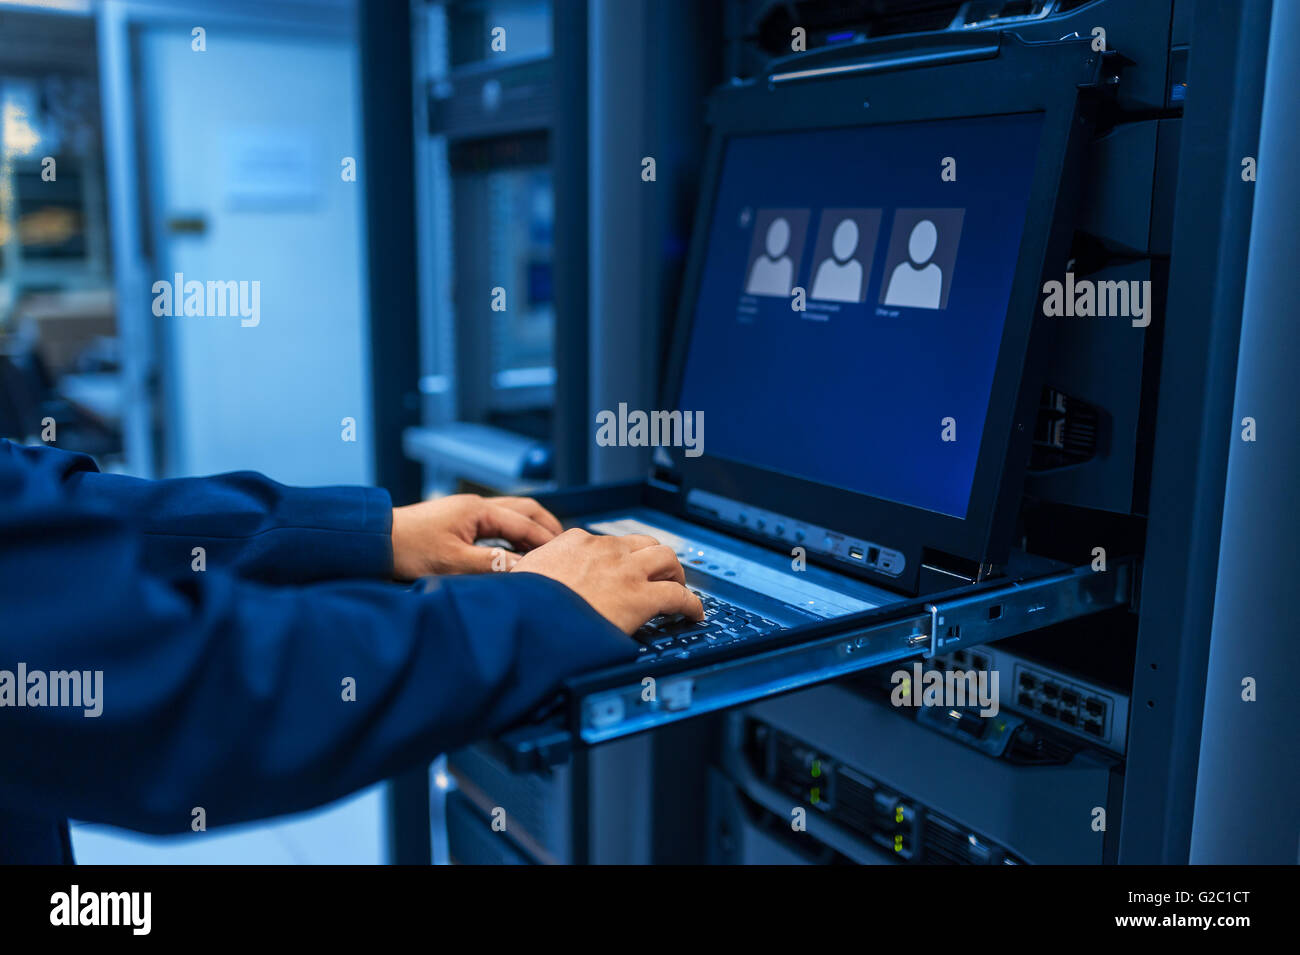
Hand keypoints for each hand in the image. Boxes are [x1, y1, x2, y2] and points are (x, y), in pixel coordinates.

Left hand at [390, 494, 562, 579]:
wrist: (374, 541)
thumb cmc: (410, 549)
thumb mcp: (454, 562)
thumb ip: (492, 565)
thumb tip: (526, 568)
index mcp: (479, 511)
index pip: (524, 524)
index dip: (546, 540)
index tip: (565, 553)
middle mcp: (476, 506)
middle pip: (524, 509)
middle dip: (546, 525)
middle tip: (563, 544)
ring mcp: (466, 512)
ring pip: (510, 513)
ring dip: (530, 528)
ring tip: (544, 548)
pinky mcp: (457, 521)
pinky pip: (495, 523)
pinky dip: (512, 533)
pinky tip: (513, 551)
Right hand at [509, 528, 703, 634]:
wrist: (529, 618)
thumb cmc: (521, 603)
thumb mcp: (522, 576)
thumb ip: (535, 573)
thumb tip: (528, 583)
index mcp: (574, 541)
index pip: (606, 542)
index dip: (619, 557)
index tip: (620, 569)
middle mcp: (604, 549)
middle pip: (643, 543)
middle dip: (653, 558)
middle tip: (657, 575)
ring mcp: (626, 571)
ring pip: (666, 558)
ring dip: (674, 572)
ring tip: (677, 587)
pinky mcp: (641, 596)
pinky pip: (678, 596)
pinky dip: (691, 604)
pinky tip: (694, 613)